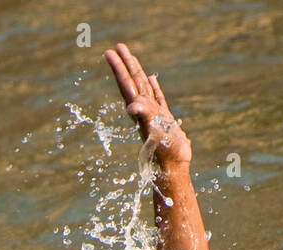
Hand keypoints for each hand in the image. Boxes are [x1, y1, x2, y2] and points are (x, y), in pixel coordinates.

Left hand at [104, 44, 191, 166]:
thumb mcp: (154, 132)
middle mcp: (143, 111)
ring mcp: (153, 114)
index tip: (110, 52)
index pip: (127, 84)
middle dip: (125, 64)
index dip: (119, 68)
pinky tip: (153, 79)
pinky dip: (154, 87)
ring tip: (131, 58)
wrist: (172, 169)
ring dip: (137, 72)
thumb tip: (132, 106)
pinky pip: (157, 98)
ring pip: (144, 87)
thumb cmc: (164, 153)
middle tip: (118, 46)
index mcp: (139, 111)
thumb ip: (144, 116)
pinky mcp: (163, 119)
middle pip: (132, 82)